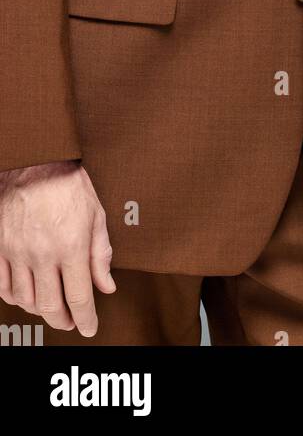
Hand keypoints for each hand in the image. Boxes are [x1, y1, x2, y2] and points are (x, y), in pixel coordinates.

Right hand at [0, 160, 115, 335]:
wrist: (36, 160)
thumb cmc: (69, 184)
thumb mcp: (96, 215)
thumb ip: (101, 254)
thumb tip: (106, 286)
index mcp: (72, 246)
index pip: (80, 297)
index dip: (86, 319)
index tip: (90, 328)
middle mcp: (43, 253)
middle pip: (50, 306)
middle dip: (63, 320)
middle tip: (70, 322)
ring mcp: (17, 251)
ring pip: (25, 299)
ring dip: (39, 310)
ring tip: (51, 306)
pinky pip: (3, 285)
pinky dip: (15, 297)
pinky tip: (26, 294)